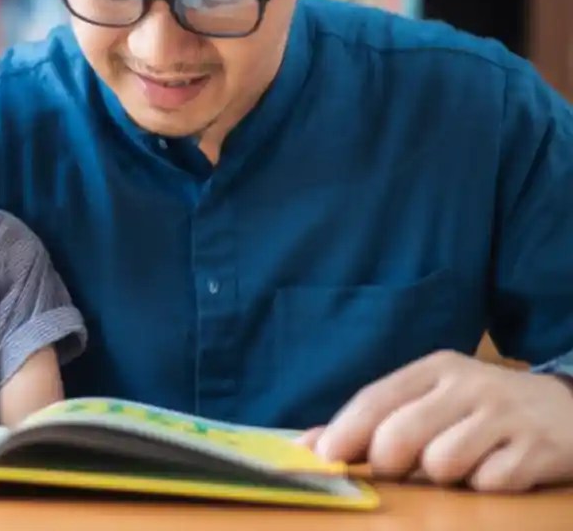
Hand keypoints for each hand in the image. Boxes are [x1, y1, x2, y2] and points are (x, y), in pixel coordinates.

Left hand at [303, 350, 572, 491]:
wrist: (571, 411)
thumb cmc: (483, 410)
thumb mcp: (433, 400)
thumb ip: (376, 420)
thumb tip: (308, 445)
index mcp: (436, 368)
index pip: (376, 398)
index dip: (345, 431)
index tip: (323, 458)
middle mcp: (470, 385)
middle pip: (400, 435)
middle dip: (389, 463)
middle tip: (403, 469)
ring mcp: (506, 416)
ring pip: (441, 463)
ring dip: (443, 477)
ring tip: (461, 465)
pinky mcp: (539, 449)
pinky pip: (489, 483)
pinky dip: (485, 486)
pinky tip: (497, 470)